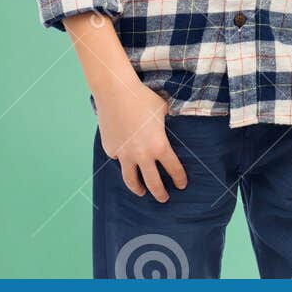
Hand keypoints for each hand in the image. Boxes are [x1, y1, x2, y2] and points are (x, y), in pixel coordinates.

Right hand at [97, 80, 187, 202]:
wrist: (116, 92)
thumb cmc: (143, 98)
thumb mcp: (163, 111)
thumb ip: (167, 125)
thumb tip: (169, 128)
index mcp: (159, 146)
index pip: (173, 169)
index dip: (179, 179)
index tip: (181, 185)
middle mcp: (142, 155)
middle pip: (153, 183)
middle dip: (160, 193)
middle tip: (164, 198)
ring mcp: (124, 155)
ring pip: (131, 179)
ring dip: (138, 188)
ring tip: (142, 192)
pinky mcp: (111, 150)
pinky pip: (119, 160)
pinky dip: (124, 163)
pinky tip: (126, 162)